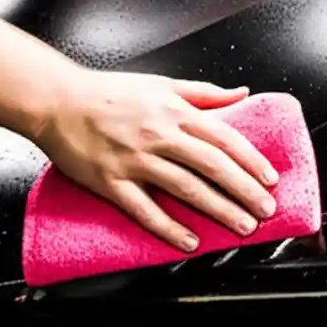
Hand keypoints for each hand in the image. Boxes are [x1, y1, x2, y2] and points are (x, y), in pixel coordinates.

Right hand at [31, 70, 279, 252]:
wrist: (56, 100)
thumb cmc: (109, 92)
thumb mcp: (162, 84)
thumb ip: (205, 93)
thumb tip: (241, 94)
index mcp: (175, 113)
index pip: (225, 138)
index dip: (251, 160)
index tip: (270, 179)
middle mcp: (160, 137)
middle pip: (213, 167)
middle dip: (245, 191)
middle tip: (266, 210)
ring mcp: (135, 162)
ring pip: (186, 189)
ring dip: (219, 210)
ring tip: (243, 226)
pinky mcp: (111, 183)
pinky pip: (145, 210)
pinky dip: (169, 228)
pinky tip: (190, 242)